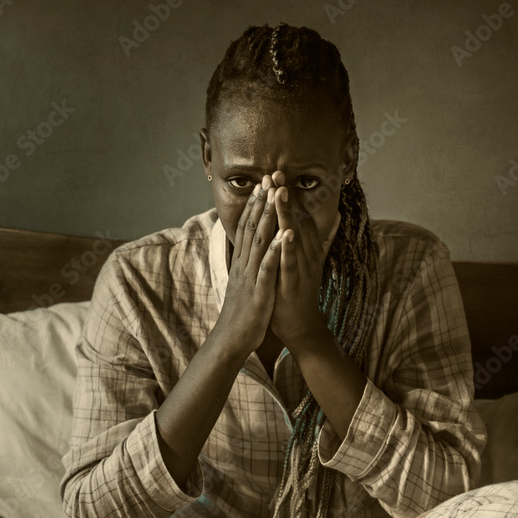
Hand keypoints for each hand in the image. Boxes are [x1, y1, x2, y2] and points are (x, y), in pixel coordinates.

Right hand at [212, 176, 282, 356]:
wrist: (231, 340)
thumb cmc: (242, 313)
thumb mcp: (244, 284)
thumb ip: (247, 266)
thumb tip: (248, 251)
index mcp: (242, 263)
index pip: (247, 228)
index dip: (254, 205)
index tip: (262, 184)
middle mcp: (244, 265)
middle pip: (251, 228)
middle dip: (260, 202)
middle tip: (268, 177)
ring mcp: (250, 277)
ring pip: (259, 242)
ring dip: (267, 217)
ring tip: (276, 195)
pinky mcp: (259, 292)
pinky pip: (268, 268)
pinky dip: (277, 251)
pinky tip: (286, 235)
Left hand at [269, 171, 340, 349]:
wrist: (301, 327)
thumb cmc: (300, 293)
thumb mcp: (312, 262)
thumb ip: (324, 239)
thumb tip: (338, 216)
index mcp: (307, 248)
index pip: (298, 215)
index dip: (289, 194)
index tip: (278, 172)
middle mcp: (305, 254)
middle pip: (296, 219)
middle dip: (286, 196)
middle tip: (276, 171)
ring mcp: (300, 267)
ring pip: (293, 236)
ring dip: (287, 213)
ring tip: (280, 191)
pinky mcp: (293, 282)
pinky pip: (290, 262)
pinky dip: (289, 246)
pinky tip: (286, 231)